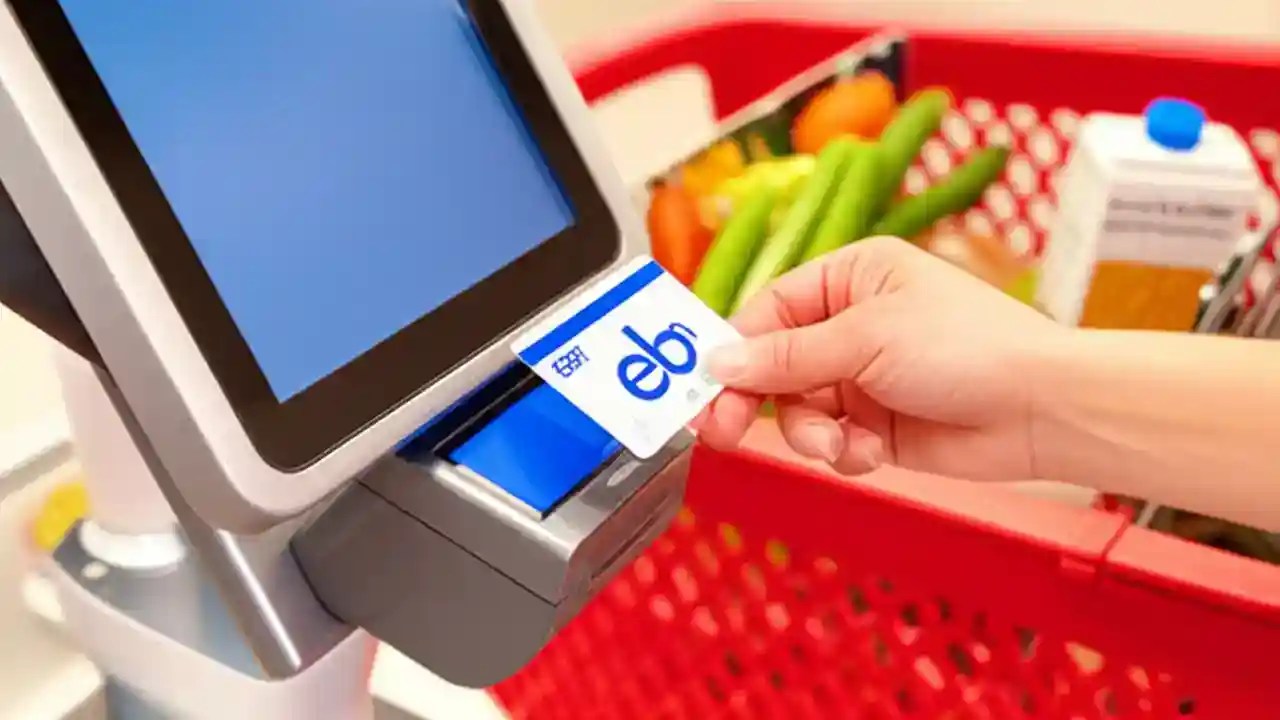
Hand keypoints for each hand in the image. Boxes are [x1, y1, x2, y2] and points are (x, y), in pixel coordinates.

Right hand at [697, 236, 1064, 480]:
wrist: (1042, 409)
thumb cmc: (967, 346)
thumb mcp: (866, 339)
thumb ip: (786, 357)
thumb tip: (716, 362)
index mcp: (851, 277)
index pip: (769, 311)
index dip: (734, 350)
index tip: (703, 386)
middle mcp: (853, 324)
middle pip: (774, 365)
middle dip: (754, 401)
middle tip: (719, 432)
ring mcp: (865, 378)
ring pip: (799, 411)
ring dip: (811, 433)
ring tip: (838, 445)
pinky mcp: (879, 426)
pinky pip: (833, 442)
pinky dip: (845, 452)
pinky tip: (871, 452)